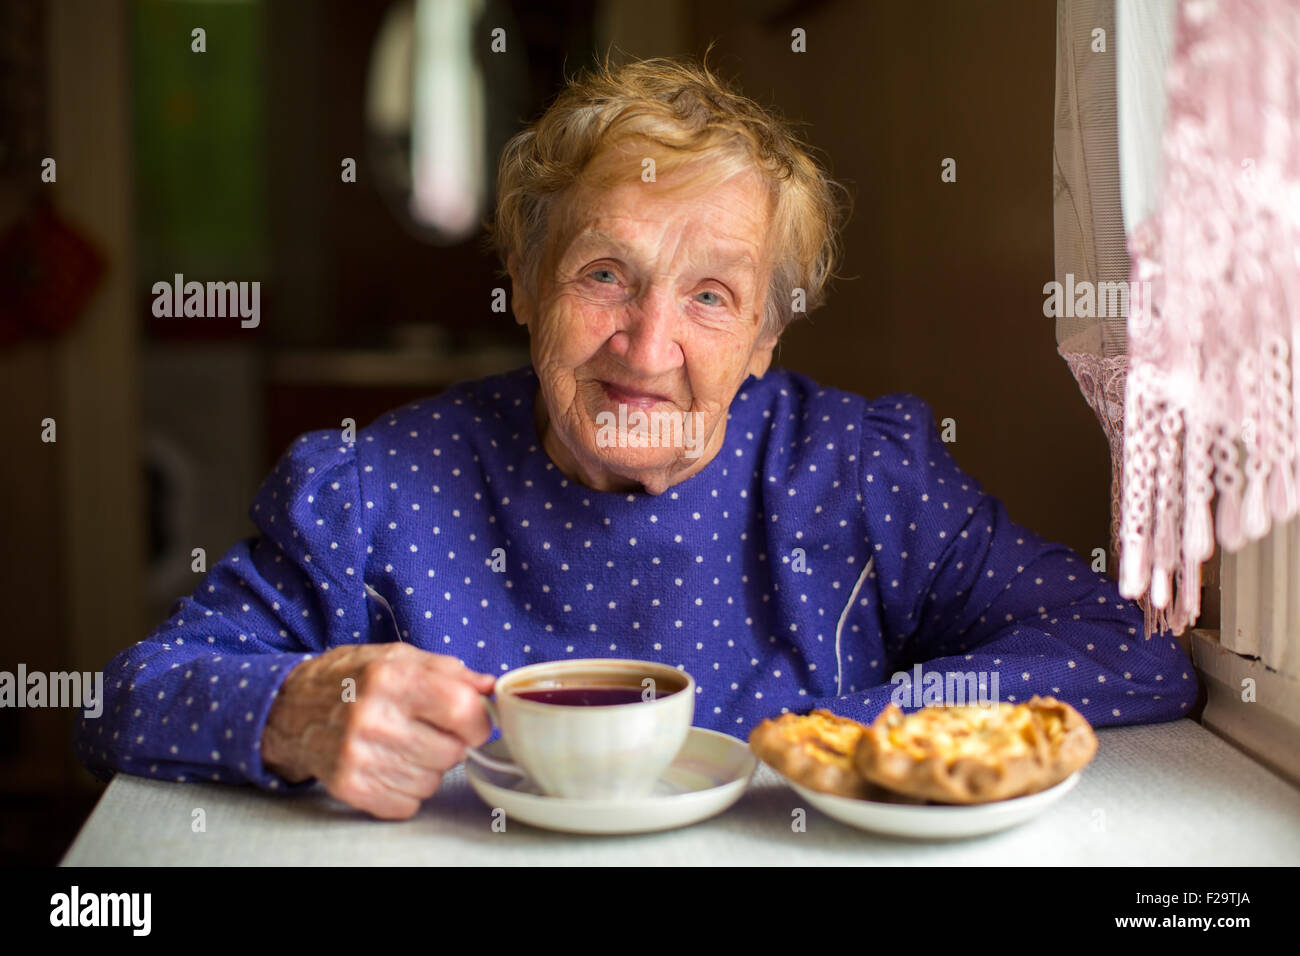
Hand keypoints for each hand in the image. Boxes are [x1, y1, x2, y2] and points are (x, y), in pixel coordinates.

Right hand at [261, 643, 495, 818]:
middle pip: (452, 751)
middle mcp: (373, 718)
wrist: (288, 708)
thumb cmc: (351, 679)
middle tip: (426, 729)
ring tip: (402, 744)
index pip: (462, 710)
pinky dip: (406, 789)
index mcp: (391, 678)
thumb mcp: (398, 657)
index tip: (471, 720)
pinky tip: (387, 764)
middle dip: (450, 742)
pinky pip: (408, 803)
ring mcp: (358, 757)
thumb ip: (449, 671)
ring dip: (428, 766)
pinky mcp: (349, 788)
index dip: (477, 719)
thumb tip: (491, 689)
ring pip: (433, 781)